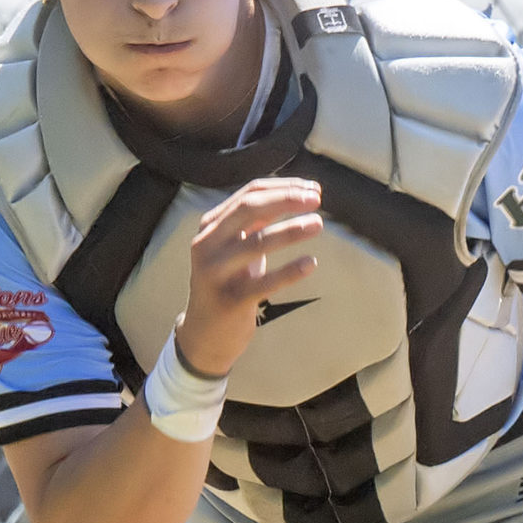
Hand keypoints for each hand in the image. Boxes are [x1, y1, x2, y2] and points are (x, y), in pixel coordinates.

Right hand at [176, 179, 322, 378]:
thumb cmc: (228, 284)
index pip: (248, 194)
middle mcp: (207, 245)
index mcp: (210, 226)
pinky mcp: (230, 300)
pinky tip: (311, 263)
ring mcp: (216, 273)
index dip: (283, 187)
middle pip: (250, 209)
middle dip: (286, 199)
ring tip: (318, 224)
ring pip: (258, 243)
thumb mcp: (235, 248)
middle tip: (316, 199)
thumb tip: (296, 194)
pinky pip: (264, 283)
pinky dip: (290, 272)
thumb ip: (255, 222)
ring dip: (291, 230)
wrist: (204, 335)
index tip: (312, 188)